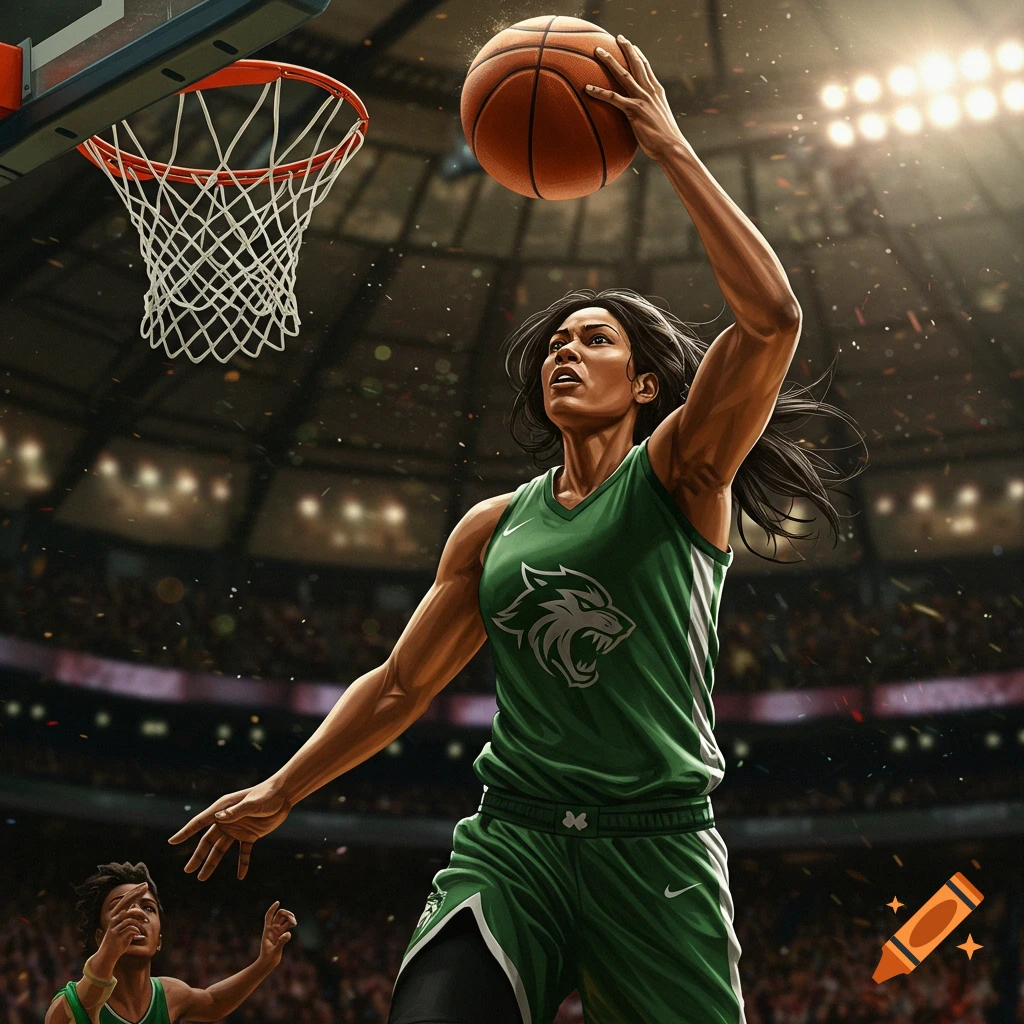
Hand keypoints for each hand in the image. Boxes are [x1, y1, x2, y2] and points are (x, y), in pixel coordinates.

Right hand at [96, 883, 148, 960]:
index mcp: (116, 916)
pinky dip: (137, 930)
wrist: (108, 956)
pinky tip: (139, 935)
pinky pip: (131, 928)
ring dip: (141, 920)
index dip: (134, 892)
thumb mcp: (125, 927)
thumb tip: (134, 905)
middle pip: (125, 902)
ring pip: (131, 916)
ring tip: (145, 926)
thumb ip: (128, 916)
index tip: (145, 885)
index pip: (125, 900)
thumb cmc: (119, 941)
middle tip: (145, 887)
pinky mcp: (116, 935)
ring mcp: (114, 926)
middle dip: (136, 893)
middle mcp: (114, 919)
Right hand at [168, 780, 291, 880]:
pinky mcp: (250, 835)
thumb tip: (218, 817)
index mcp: (223, 809)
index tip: (172, 841)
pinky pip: (243, 853)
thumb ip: (236, 811)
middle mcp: (227, 820)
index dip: (186, 832)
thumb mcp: (252, 803)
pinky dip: (242, 864)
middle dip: (198, 856)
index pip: (200, 822)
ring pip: (221, 849)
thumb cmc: (267, 795)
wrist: (284, 795)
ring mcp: (238, 829)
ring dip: (212, 863)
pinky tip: (240, 876)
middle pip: (208, 841)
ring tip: (202, 878)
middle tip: (187, 870)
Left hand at [257, 901, 296, 969]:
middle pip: (279, 915)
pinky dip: (291, 923)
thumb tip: (288, 934)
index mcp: (267, 931)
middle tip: (293, 920)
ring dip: (290, 918)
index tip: (278, 902)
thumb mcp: (275, 951)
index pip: (269, 916)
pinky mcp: (281, 935)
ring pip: (284, 919)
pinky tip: (294, 925)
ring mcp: (276, 931)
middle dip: (287, 914)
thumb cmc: (268, 959)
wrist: (267, 964)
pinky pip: (286, 925)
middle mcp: (272, 929)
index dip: (273, 908)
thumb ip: (281, 942)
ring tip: (295, 923)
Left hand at [587, 34, 685, 161]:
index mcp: (657, 91)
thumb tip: (645, 116)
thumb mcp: (659, 119)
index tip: (632, 45)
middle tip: (617, 37)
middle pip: (636, 64)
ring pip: (623, 74)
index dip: (638, 55)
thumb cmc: (665, 139)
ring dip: (610, 61)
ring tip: (598, 51)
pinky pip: (613, 98)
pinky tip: (588, 88)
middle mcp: (650, 91)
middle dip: (626, 48)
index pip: (646, 67)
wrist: (672, 147)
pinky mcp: (634, 111)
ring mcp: (642, 99)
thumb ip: (651, 112)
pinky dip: (600, 92)